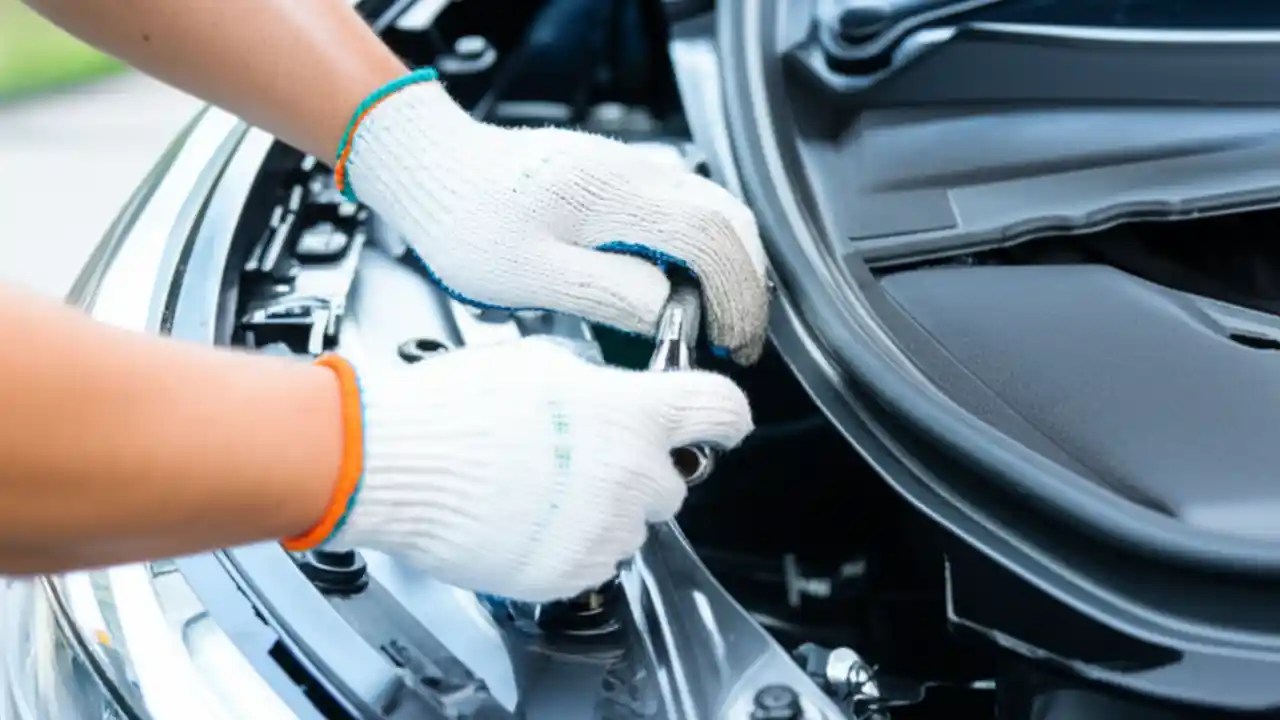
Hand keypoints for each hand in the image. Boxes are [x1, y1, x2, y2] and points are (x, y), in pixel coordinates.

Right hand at [327, 338, 752, 601]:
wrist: (396, 466)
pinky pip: (593, 560)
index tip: (725, 423)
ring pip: (632, 525)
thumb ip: (596, 382)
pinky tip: (526, 517)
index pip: (720, 410)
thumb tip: (608, 391)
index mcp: (633, 414)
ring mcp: (603, 532)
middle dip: (639, 469)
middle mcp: (631, 477)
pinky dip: (570, 544)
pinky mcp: (570, 573)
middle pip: (672, 481)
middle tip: (586, 456)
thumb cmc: (455, 408)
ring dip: (603, 509)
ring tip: (539, 488)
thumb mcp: (539, 363)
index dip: (726, 415)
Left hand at [343, 80, 769, 363]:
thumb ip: (608, 292)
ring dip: (728, 266)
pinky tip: (683, 287)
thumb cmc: (465, 222)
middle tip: (735, 341)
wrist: (428, 170)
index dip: (735, 298)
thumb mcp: (529, 276)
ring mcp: (629, 168)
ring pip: (713, 210)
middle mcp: (633, 171)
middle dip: (745, 285)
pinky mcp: (617, 177)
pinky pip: (685, 207)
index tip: (731, 345)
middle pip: (728, 220)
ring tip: (716, 321)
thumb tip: (671, 313)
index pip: (711, 240)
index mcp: (614, 193)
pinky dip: (703, 249)